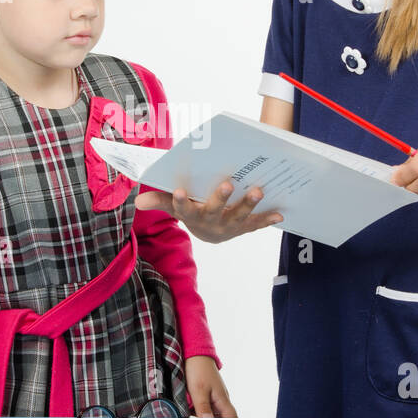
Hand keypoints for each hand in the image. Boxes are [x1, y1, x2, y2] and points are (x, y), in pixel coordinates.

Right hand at [134, 178, 282, 243]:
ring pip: (238, 216)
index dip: (180, 201)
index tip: (179, 190)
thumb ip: (159, 201)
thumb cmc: (192, 211)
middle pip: (214, 211)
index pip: (182, 209)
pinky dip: (267, 220)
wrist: (209, 233)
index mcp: (191, 215)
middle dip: (221, 198)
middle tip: (228, 184)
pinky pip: (256, 224)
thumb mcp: (174, 207)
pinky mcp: (244, 227)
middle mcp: (210, 223)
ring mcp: (229, 227)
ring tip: (258, 191)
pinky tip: (279, 214)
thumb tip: (139, 201)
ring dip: (249, 204)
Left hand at [184, 355, 236, 417]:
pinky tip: (191, 415)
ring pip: (213, 414)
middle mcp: (221, 400)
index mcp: (223, 400)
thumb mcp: (198, 390)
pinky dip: (200, 412)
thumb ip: (203, 407)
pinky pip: (206, 408)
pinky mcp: (207, 395)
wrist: (194, 354)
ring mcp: (215, 398)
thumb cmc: (198, 369)